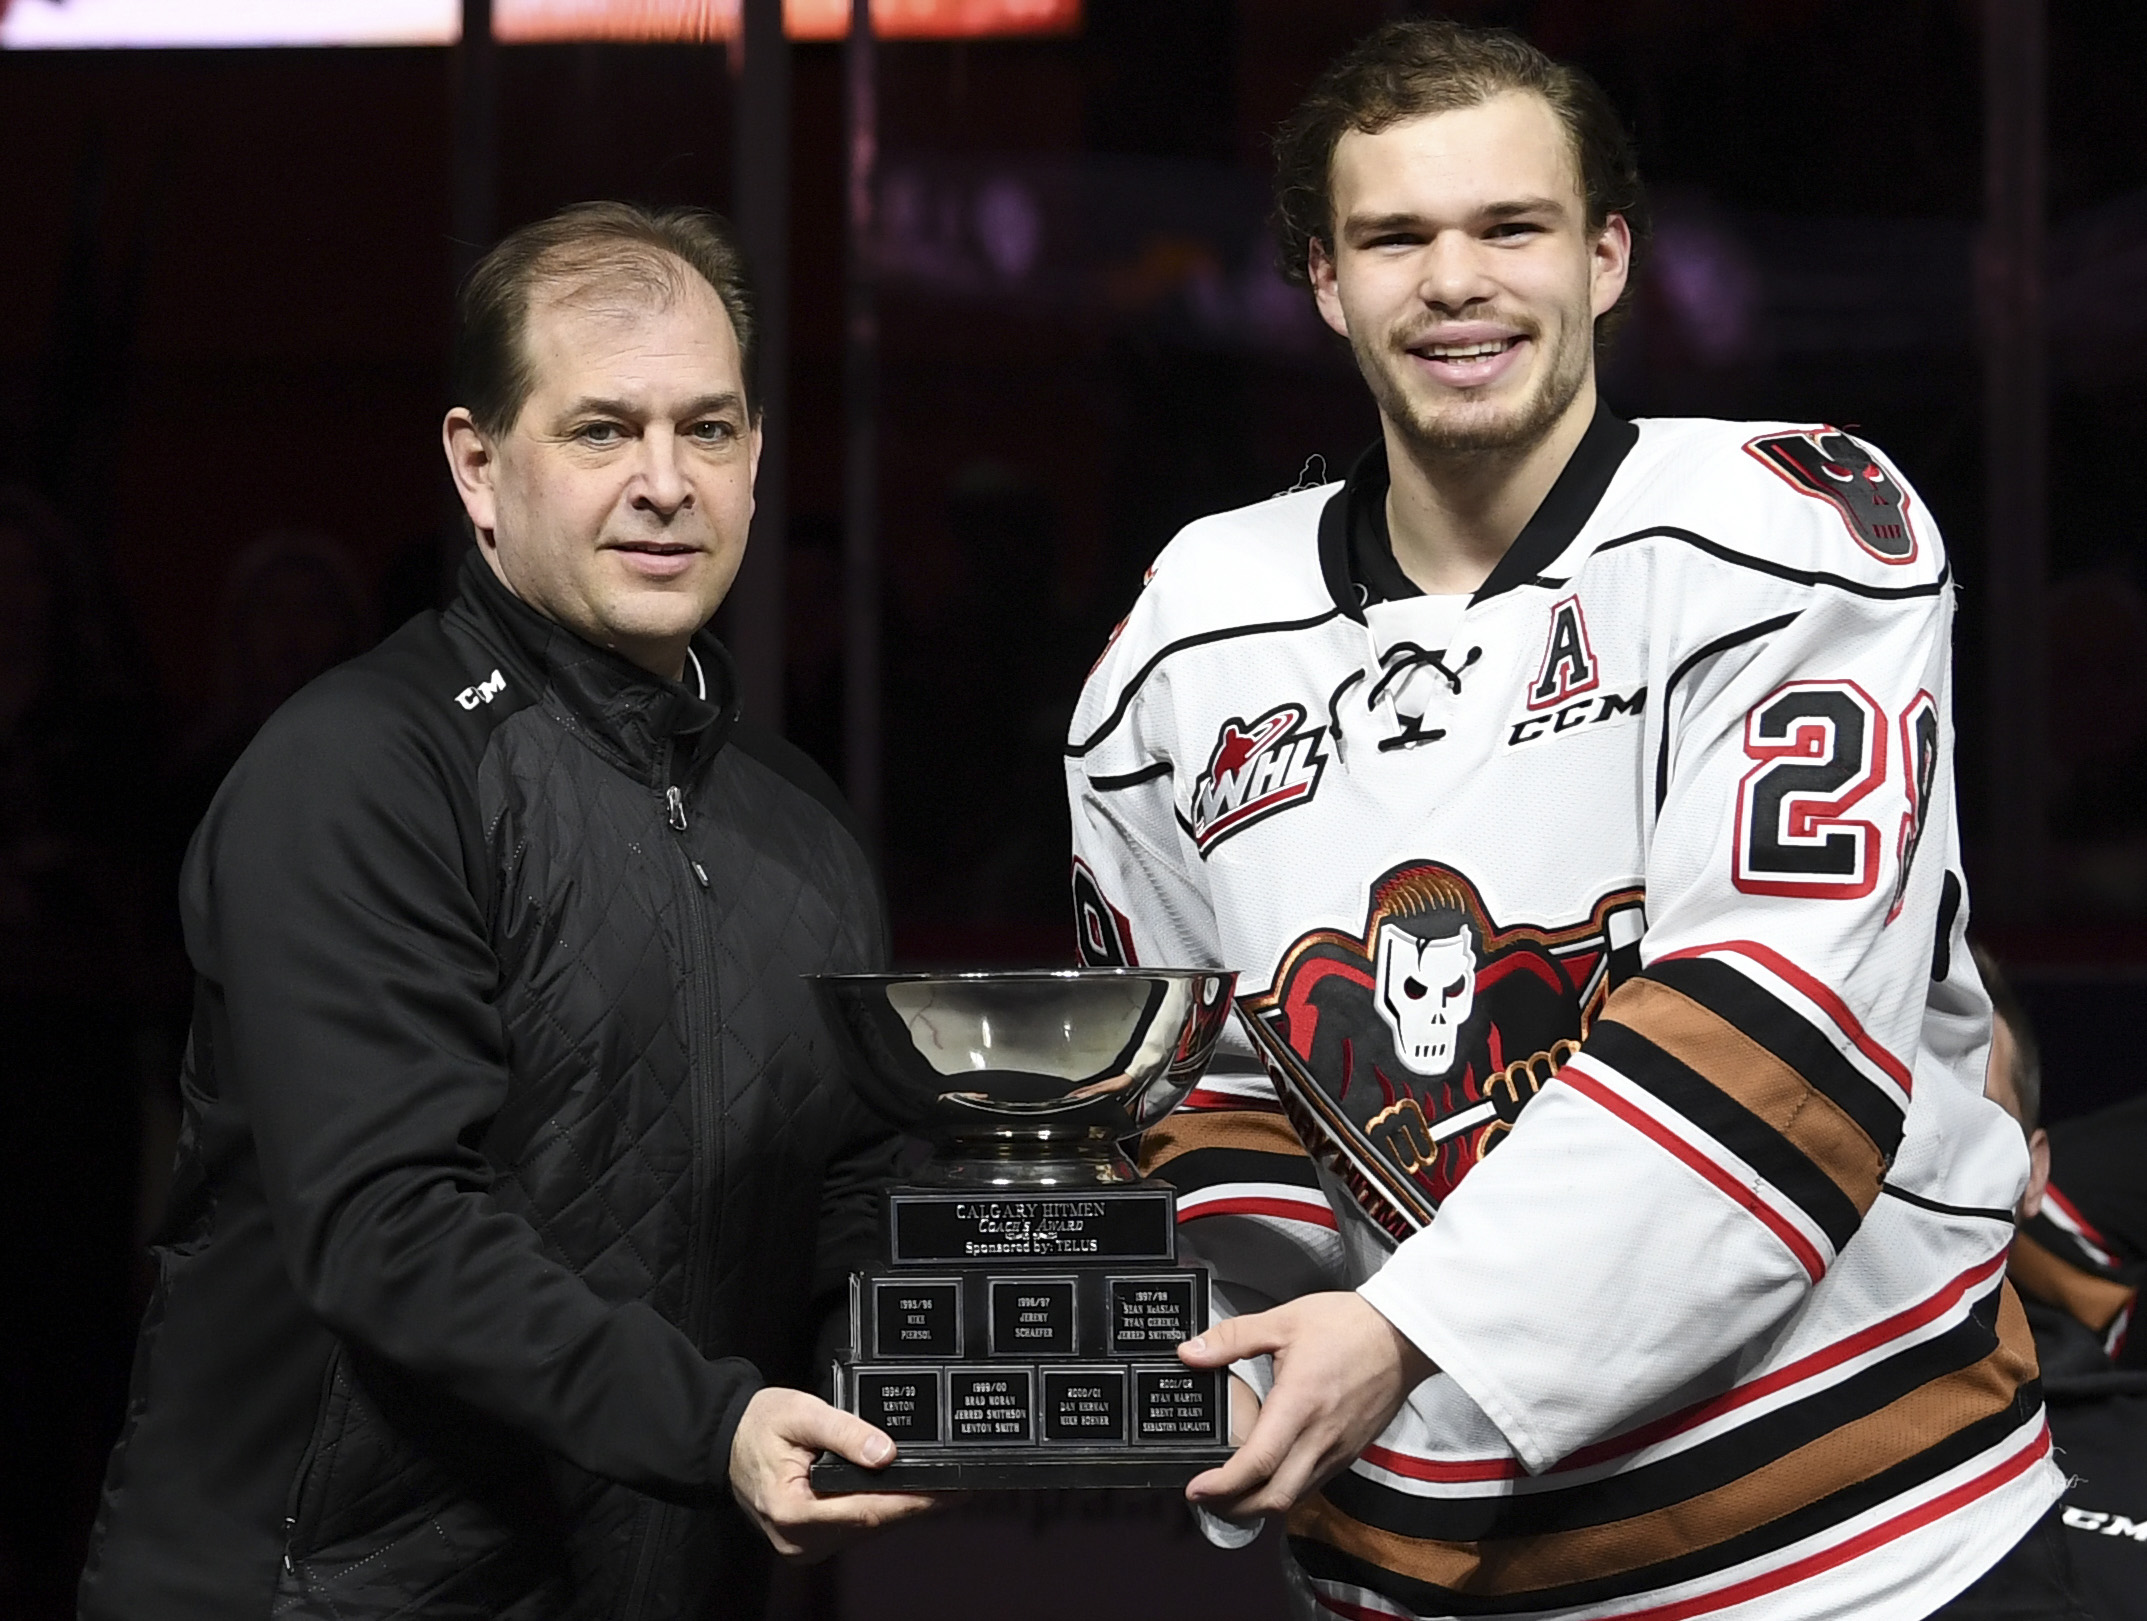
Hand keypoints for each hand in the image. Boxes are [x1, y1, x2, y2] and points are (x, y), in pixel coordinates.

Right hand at [727, 1387, 936, 1561]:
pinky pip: (853, 1527)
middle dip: (915, 1505)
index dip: (912, 1501)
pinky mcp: (809, 1541)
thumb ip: (845, 1433)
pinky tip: (903, 1494)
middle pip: (871, 1524)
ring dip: (901, 1509)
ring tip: (940, 1489)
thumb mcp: (801, 1413)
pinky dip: (879, 1510)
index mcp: (793, 1511)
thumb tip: (886, 1453)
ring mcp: (803, 1546)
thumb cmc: (757, 1425)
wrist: (724, 1439)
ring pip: (866, 1529)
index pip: (867, 1511)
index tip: (949, 1492)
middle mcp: (798, 1540)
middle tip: (958, 1488)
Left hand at [1179, 1292, 1434, 1519]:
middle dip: (1233, 1508)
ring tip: (1229, 1492)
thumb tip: (1190, 1353)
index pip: (1257, 1463)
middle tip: (1204, 1496)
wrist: (1403, 1335)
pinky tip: (1269, 1477)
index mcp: (1300, 1404)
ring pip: (1294, 1498)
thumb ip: (1232, 1338)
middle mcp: (1320, 1438)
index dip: (1222, 1485)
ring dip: (1258, 1505)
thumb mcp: (1283, 1321)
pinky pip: (1312, 1485)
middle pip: (1273, 1498)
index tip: (1195, 1489)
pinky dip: (1284, 1492)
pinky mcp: (1350, 1453)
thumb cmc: (1348, 1325)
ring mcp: (1338, 1450)